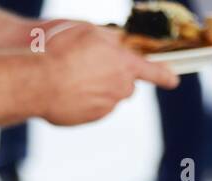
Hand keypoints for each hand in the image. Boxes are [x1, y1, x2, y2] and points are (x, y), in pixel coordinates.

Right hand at [40, 24, 178, 126]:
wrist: (38, 82)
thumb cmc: (62, 52)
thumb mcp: (89, 31)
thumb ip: (110, 38)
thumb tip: (118, 42)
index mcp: (124, 65)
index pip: (152, 71)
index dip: (164, 75)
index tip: (173, 80)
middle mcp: (119, 88)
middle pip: (126, 85)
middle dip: (115, 78)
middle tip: (92, 67)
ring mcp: (104, 106)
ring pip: (107, 97)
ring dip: (96, 88)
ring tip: (73, 77)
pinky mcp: (89, 119)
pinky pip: (92, 108)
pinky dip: (83, 101)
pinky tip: (66, 91)